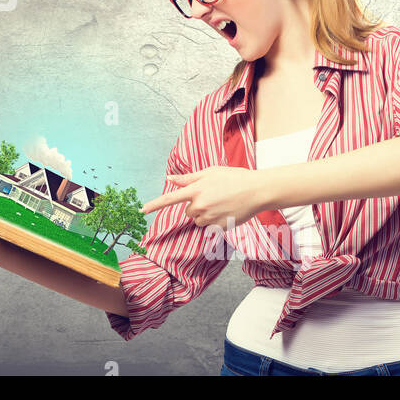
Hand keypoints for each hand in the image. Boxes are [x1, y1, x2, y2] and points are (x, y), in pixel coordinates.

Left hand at [138, 166, 267, 229]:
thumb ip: (188, 178)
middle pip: (187, 212)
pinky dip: (215, 221)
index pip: (169, 199)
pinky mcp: (220, 227)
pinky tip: (227, 211)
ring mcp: (210, 218)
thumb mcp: (210, 172)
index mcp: (196, 190)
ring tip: (221, 203)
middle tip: (212, 197)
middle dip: (195, 206)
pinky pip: (210, 227)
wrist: (257, 191)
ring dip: (205, 215)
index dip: (154, 205)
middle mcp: (200, 205)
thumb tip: (170, 178)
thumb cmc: (234, 177)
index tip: (141, 210)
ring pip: (198, 220)